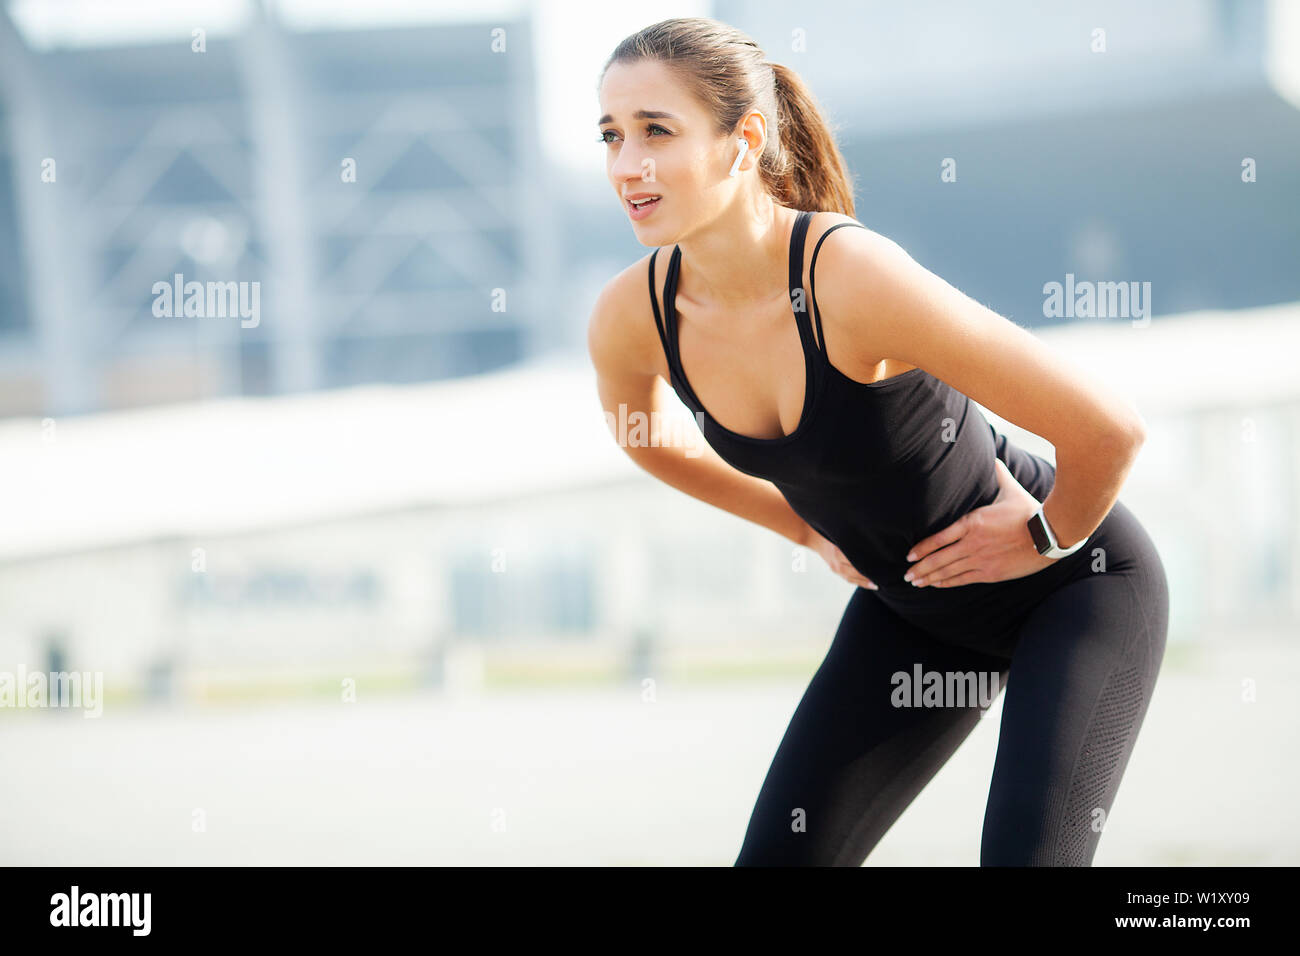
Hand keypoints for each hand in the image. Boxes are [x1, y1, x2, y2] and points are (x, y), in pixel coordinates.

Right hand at [802, 525, 877, 589]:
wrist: (811, 536)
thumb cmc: (828, 531)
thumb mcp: (841, 532)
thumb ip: (855, 538)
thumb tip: (873, 542)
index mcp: (839, 552)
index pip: (858, 562)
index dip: (871, 565)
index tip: (884, 566)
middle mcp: (837, 561)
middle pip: (857, 573)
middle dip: (871, 576)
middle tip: (886, 577)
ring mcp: (835, 567)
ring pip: (852, 578)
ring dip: (866, 582)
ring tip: (879, 584)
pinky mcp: (834, 569)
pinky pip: (848, 579)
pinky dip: (859, 582)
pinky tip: (869, 583)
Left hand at [903, 458, 1057, 587]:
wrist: (1050, 535)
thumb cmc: (1029, 511)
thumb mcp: (1010, 489)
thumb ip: (996, 474)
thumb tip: (992, 456)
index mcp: (973, 523)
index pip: (939, 538)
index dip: (921, 548)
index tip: (909, 554)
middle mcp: (973, 543)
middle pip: (939, 558)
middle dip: (919, 568)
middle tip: (905, 574)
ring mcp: (982, 560)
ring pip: (949, 571)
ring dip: (929, 578)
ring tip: (914, 582)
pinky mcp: (991, 573)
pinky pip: (963, 579)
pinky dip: (948, 583)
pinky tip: (936, 585)